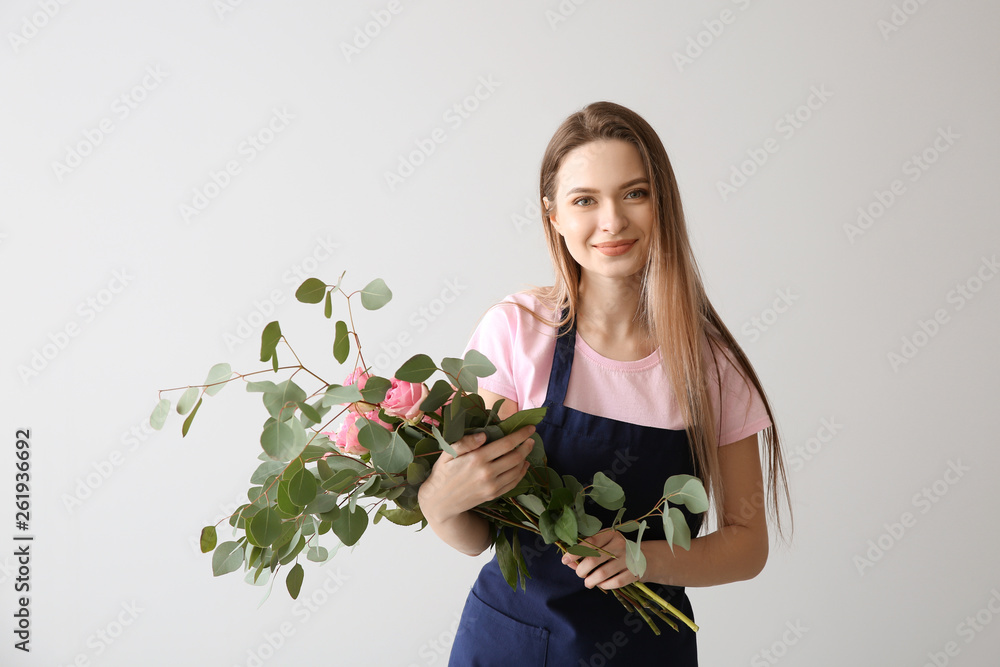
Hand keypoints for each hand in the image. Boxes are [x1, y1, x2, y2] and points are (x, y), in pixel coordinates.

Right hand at [418, 424, 535, 526]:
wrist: (439, 503)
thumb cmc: (442, 474)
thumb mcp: (447, 453)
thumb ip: (465, 442)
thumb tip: (484, 434)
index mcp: (477, 459)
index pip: (506, 444)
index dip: (521, 434)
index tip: (530, 427)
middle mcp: (487, 473)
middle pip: (516, 457)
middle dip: (527, 445)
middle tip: (531, 437)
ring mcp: (492, 486)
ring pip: (517, 470)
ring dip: (526, 458)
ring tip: (527, 449)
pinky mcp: (493, 495)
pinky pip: (513, 483)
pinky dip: (521, 473)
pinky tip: (523, 465)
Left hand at [561, 529, 638, 589]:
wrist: (646, 557)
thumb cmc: (617, 550)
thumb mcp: (605, 544)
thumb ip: (586, 551)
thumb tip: (568, 561)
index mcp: (611, 534)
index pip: (590, 542)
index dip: (575, 552)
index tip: (565, 560)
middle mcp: (620, 545)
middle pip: (594, 559)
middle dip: (581, 570)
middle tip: (580, 573)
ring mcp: (628, 559)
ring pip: (602, 573)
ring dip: (590, 581)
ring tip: (588, 582)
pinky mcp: (634, 573)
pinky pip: (615, 582)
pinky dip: (605, 585)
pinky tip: (601, 584)